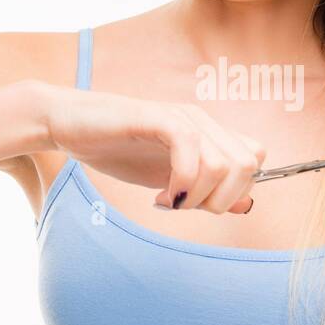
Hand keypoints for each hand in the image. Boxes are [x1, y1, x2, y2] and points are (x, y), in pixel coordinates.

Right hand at [42, 83, 265, 213]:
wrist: (69, 125)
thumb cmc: (117, 150)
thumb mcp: (168, 177)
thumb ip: (206, 189)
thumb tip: (245, 204)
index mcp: (209, 134)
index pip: (255, 161)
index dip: (236, 192)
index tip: (200, 206)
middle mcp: (203, 121)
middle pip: (249, 165)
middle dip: (221, 200)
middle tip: (185, 206)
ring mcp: (183, 117)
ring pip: (224, 164)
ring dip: (197, 197)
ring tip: (166, 201)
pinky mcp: (159, 118)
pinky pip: (190, 149)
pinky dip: (181, 184)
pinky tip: (158, 196)